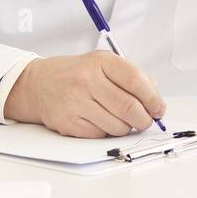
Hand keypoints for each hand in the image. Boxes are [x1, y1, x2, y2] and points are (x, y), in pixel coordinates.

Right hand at [3, 52, 167, 137]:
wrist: (38, 84)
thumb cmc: (77, 74)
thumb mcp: (103, 64)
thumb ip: (132, 77)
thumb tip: (156, 102)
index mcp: (100, 62)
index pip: (136, 81)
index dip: (153, 99)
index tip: (158, 108)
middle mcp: (87, 80)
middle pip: (129, 108)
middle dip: (144, 119)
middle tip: (145, 121)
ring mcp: (76, 102)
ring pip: (117, 126)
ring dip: (126, 128)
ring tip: (121, 120)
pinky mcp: (68, 123)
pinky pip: (100, 136)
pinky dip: (107, 133)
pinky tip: (102, 122)